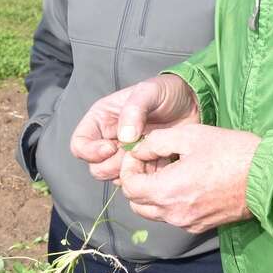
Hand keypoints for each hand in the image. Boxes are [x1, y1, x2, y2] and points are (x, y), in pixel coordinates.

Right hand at [70, 75, 200, 181]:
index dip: (91, 151)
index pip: (79, 144)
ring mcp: (126, 155)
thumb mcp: (148, 92)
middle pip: (95, 167)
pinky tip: (160, 163)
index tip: (112, 147)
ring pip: (114, 177)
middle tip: (134, 155)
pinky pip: (137, 181)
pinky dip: (147, 178)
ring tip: (149, 157)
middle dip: (112, 166)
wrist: (194, 103)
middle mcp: (109, 140)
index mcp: (101, 120)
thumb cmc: (167, 92)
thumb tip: (123, 138)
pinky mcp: (143, 166)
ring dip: (130, 173)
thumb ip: (133, 111)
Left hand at [117, 124, 262, 232]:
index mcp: (168, 191)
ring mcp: (187, 223)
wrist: (268, 177)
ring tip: (168, 169)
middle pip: (136, 203)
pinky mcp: (200, 226)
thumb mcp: (190, 135)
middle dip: (137, 181)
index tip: (140, 152)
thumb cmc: (231, 152)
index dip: (128, 167)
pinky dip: (168, 201)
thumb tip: (138, 151)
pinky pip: (172, 216)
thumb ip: (156, 142)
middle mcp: (174, 213)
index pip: (129, 186)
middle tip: (152, 160)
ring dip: (152, 192)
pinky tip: (184, 181)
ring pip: (153, 212)